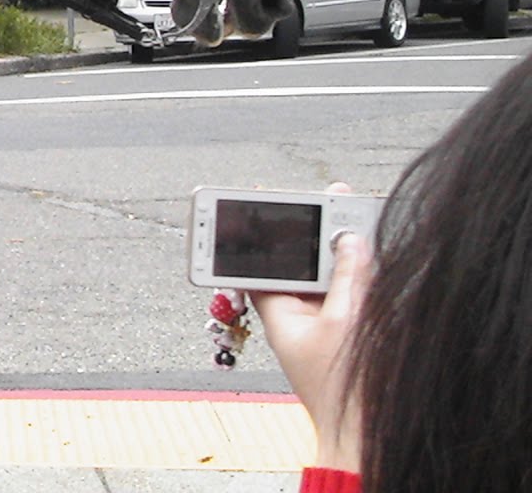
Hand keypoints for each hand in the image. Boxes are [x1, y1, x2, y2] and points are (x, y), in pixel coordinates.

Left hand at [251, 193, 372, 473]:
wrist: (365, 435)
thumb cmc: (342, 390)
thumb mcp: (346, 323)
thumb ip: (350, 277)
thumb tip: (350, 240)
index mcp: (278, 313)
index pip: (262, 263)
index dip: (263, 232)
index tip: (263, 200)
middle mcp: (297, 317)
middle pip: (300, 263)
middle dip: (314, 233)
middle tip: (330, 199)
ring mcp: (324, 324)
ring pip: (328, 276)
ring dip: (341, 250)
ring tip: (354, 217)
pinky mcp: (350, 331)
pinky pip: (351, 293)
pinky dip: (360, 273)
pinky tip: (373, 250)